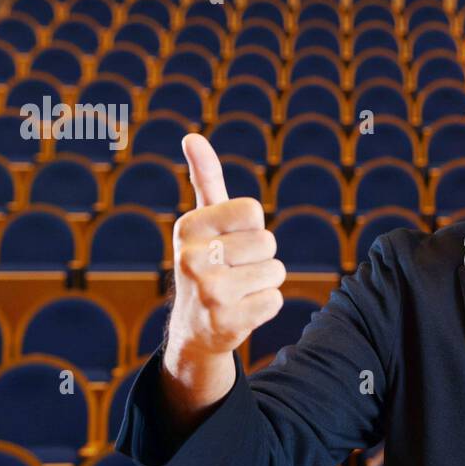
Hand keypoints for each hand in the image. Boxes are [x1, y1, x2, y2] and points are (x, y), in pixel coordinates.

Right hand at [160, 133, 284, 422]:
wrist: (194, 328)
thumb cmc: (207, 263)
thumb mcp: (202, 222)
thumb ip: (205, 179)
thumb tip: (193, 137)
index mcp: (189, 227)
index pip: (252, 211)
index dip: (252, 227)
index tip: (232, 240)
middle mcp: (191, 258)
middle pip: (268, 243)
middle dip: (261, 257)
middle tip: (235, 270)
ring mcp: (208, 292)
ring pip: (275, 272)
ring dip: (265, 282)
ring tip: (238, 290)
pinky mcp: (226, 323)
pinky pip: (276, 301)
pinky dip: (266, 306)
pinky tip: (241, 311)